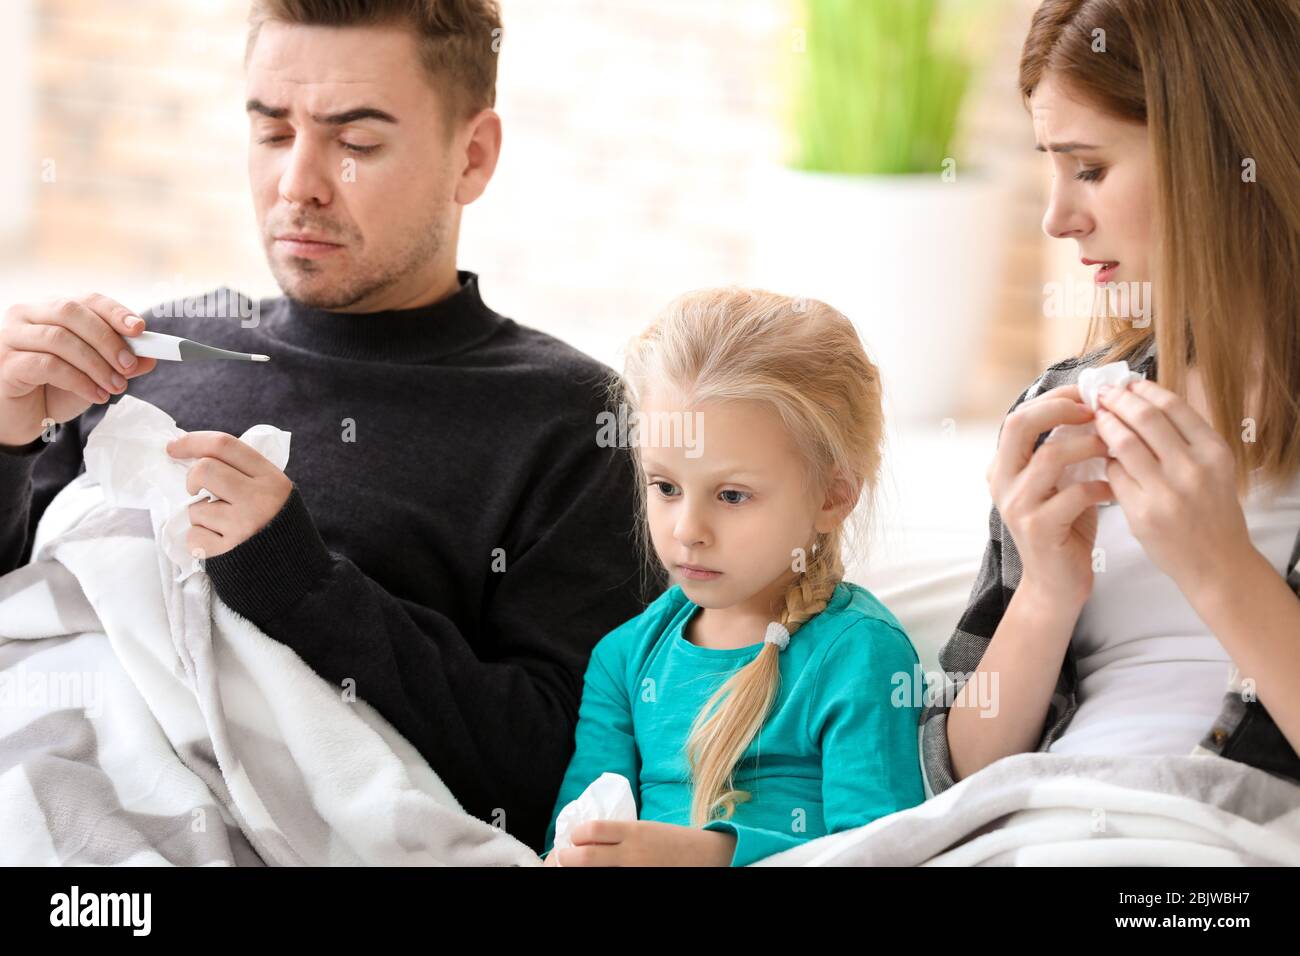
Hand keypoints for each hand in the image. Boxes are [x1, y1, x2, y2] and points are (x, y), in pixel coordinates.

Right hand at [0, 295, 158, 446]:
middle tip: (129, 366)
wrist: (23, 419)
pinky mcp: (5, 363)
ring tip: (116, 387)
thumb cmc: (55, 389)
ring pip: (60, 339)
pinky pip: (47, 365)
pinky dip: (79, 380)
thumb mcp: (95, 374)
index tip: (140, 329)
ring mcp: (11, 337)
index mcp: (50, 309)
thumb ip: (120, 363)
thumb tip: (150, 356)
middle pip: (71, 312)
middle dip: (107, 339)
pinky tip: (96, 395)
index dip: (114, 312)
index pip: (86, 300)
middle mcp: (26, 316)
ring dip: (96, 364)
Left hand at [166, 431, 293, 559]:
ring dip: (200, 516)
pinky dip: (200, 539)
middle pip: (204, 470)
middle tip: (194, 489)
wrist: (293, 568)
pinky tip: (220, 543)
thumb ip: (243, 471)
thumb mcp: (272, 489)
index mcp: (270, 477)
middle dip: (191, 478)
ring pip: (195, 508)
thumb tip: (194, 455)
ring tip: (222, 525)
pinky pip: (194, 536)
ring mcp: (243, 525)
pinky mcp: (228, 550)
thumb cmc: (275, 522)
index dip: (192, 441)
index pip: (224, 445)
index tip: (173, 446)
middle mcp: (258, 499)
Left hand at [546, 820, 736, 866]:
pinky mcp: (640, 883)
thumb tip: (584, 840)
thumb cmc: (674, 842)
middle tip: (564, 858)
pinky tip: (597, 874)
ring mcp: (635, 872)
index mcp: (634, 832)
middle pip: (585, 856)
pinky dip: (597, 879)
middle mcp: (632, 853)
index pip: (591, 830)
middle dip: (567, 858)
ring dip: (579, 869)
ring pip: (594, 872)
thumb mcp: (646, 829)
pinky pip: (610, 882)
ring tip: (576, 867)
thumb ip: (619, 834)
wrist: (707, 857)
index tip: (574, 838)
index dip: (576, 835)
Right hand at [988, 383, 1114, 609]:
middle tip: (1097, 411)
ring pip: (1050, 456)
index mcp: (1003, 466)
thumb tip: (1096, 407)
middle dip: (1062, 409)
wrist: (1055, 583)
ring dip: (1089, 445)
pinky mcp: (1038, 528)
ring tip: (1114, 448)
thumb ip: (1063, 450)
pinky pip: (1074, 493)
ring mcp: (1017, 505)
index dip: (1056, 399)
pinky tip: (1116, 488)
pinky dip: (1101, 485)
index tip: (1090, 395)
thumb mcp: (1058, 483)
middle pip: (1020, 424)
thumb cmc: (1064, 527)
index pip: (1020, 415)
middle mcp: (1001, 481)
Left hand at [1095, 377, 1252, 595]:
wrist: (1217, 564)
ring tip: (1096, 418)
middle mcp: (1193, 468)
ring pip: (1124, 443)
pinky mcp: (1143, 513)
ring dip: (1106, 425)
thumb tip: (1142, 401)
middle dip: (1118, 401)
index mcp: (1214, 452)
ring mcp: (1167, 492)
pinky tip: (1102, 455)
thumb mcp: (1213, 468)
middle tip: (1103, 395)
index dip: (1145, 390)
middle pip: (1145, 418)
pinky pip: (1114, 475)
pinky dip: (1106, 460)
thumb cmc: (1211, 511)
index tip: (1128, 384)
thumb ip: (1184, 438)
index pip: (1173, 406)